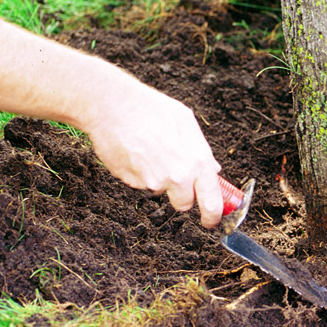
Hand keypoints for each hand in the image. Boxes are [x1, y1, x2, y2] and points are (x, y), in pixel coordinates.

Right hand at [82, 80, 223, 227]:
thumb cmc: (152, 109)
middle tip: (176, 178)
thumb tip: (213, 170)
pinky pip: (140, 183)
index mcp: (197, 162)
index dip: (213, 215)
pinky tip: (136, 151)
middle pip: (184, 203)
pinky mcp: (132, 182)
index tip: (211, 220)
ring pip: (160, 190)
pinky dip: (140, 172)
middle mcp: (178, 176)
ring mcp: (153, 182)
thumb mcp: (187, 123)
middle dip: (182, 196)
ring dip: (159, 178)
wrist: (113, 106)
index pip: (212, 202)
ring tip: (151, 150)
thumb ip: (202, 151)